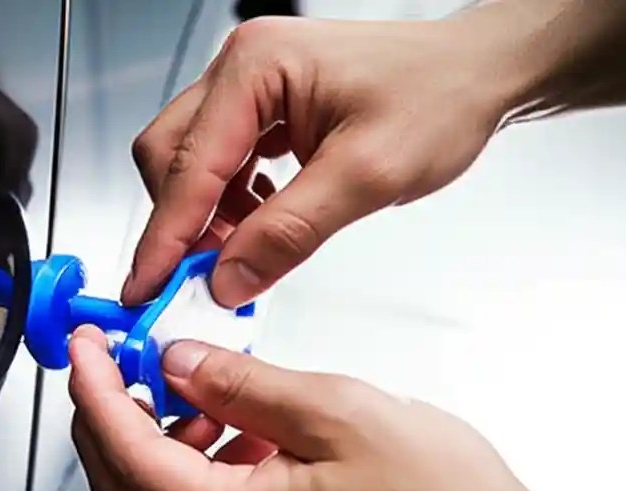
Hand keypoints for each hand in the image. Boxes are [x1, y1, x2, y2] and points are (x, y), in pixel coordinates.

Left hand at [66, 325, 625, 490]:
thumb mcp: (337, 412)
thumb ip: (241, 384)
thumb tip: (177, 361)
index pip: (124, 451)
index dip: (94, 389)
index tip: (84, 343)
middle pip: (124, 485)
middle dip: (108, 414)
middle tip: (117, 356)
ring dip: (157, 438)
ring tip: (197, 386)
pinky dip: (198, 465)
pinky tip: (239, 428)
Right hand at [123, 13, 521, 307]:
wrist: (479, 74)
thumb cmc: (440, 98)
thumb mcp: (367, 176)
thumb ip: (288, 232)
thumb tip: (226, 279)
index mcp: (257, 68)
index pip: (187, 166)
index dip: (164, 236)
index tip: (146, 288)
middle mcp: (241, 68)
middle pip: (168, 158)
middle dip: (179, 224)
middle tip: (198, 279)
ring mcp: (248, 84)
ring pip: (187, 163)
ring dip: (205, 216)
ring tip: (245, 252)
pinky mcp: (261, 104)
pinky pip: (218, 161)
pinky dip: (227, 202)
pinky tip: (260, 222)